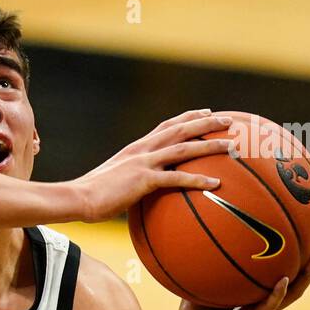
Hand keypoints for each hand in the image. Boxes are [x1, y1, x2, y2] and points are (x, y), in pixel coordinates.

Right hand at [74, 109, 236, 222]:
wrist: (77, 198)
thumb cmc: (92, 195)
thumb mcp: (114, 181)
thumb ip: (131, 180)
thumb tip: (141, 191)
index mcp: (136, 148)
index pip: (166, 126)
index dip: (187, 118)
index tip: (205, 112)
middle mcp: (142, 150)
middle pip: (180, 130)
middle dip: (206, 122)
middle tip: (229, 120)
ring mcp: (143, 163)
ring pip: (184, 148)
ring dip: (210, 145)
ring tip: (232, 146)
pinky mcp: (144, 180)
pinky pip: (177, 178)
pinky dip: (198, 180)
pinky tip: (216, 184)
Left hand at [175, 240, 309, 309]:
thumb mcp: (198, 287)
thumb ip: (203, 268)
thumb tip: (196, 240)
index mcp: (253, 296)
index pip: (281, 275)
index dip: (294, 259)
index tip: (306, 237)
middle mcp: (262, 304)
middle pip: (295, 282)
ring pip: (291, 295)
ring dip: (305, 277)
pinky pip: (268, 306)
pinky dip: (277, 294)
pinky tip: (285, 281)